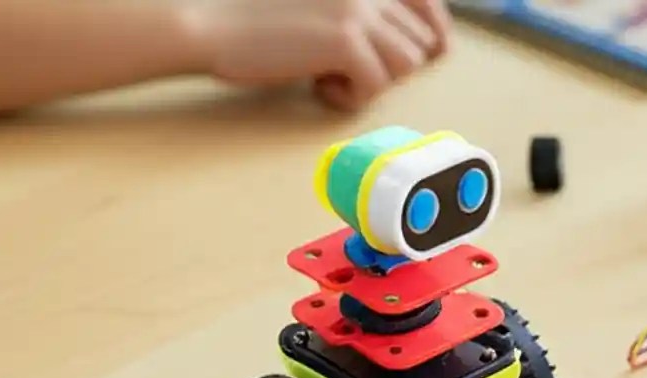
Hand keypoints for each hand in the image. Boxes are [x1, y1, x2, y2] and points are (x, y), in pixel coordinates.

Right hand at [180, 0, 450, 110]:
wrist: (210, 23)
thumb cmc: (254, 21)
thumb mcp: (317, 6)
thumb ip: (358, 13)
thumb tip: (410, 48)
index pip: (426, 1)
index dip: (435, 30)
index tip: (436, 52)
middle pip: (418, 42)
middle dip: (391, 65)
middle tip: (345, 70)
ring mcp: (358, 11)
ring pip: (406, 65)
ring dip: (374, 82)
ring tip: (331, 78)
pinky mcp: (345, 41)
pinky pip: (376, 87)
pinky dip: (351, 98)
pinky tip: (318, 88)